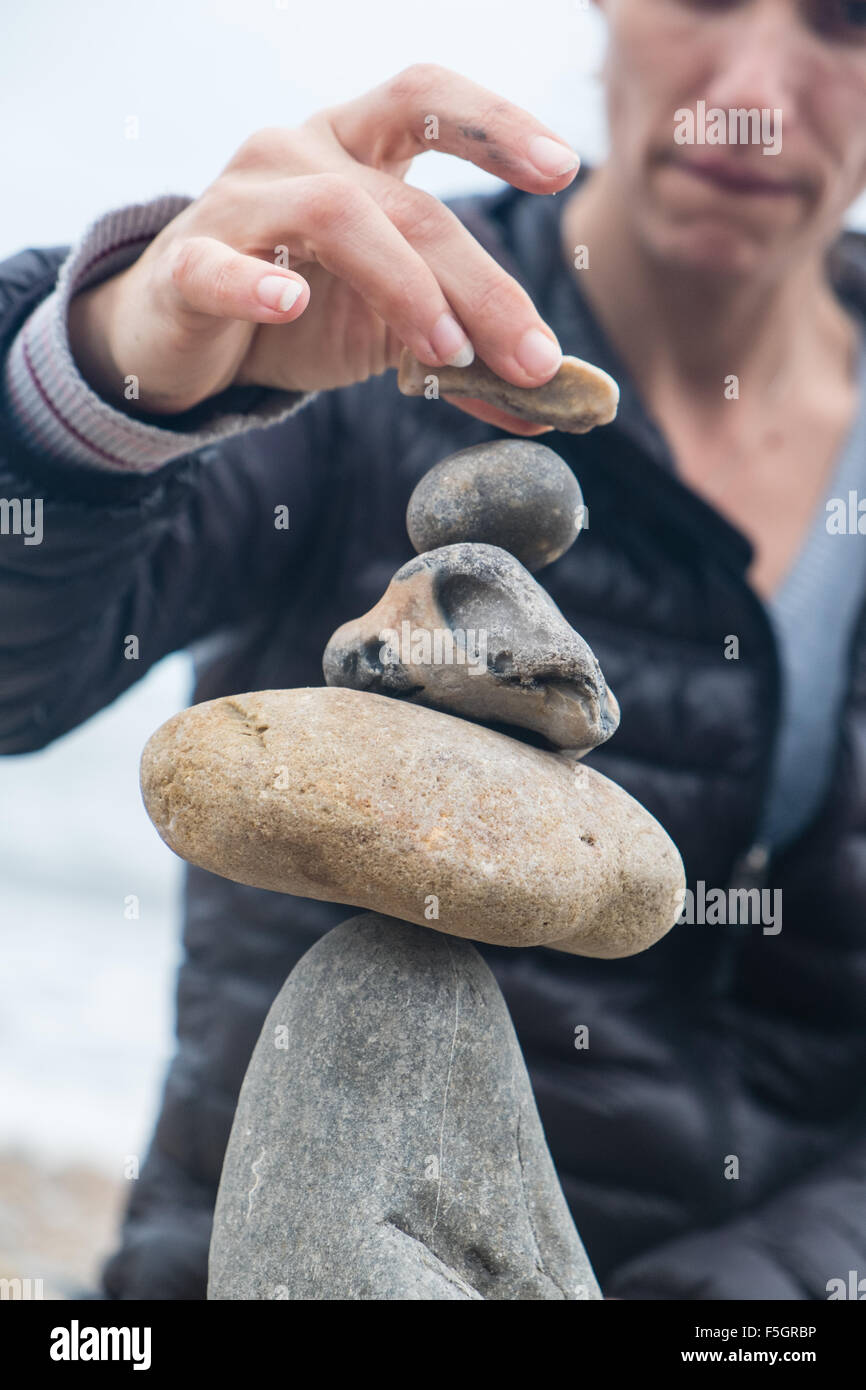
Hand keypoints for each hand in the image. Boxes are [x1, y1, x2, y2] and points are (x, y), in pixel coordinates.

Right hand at [67, 65, 578, 431]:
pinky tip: (292, 304)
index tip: (563, 168)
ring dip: (404, 286)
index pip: (428, 101)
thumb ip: (467, 356)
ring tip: (444, 354)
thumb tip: (554, 403)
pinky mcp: (187, 264)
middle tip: (531, 356)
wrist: (183, 338)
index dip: (497, 124)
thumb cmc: (295, 313)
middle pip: (407, 201)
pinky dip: (258, 283)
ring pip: (334, 214)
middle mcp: (299, 152)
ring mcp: (239, 200)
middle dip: (480, 282)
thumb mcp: (392, 329)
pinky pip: (222, 266)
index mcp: (356, 148)